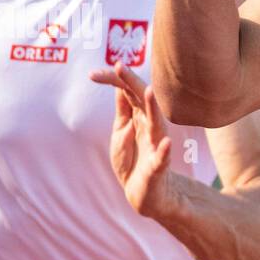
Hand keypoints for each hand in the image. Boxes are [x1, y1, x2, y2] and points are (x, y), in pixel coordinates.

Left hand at [91, 61, 177, 219]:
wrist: (143, 192)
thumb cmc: (132, 160)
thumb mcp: (121, 131)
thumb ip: (122, 110)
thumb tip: (119, 85)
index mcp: (139, 117)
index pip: (128, 92)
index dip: (114, 81)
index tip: (93, 74)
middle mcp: (150, 126)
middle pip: (143, 99)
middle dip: (132, 82)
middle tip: (119, 66)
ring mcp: (156, 145)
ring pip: (157, 122)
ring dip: (153, 107)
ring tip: (148, 91)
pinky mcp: (158, 166)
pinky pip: (163, 158)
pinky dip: (165, 151)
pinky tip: (167, 144)